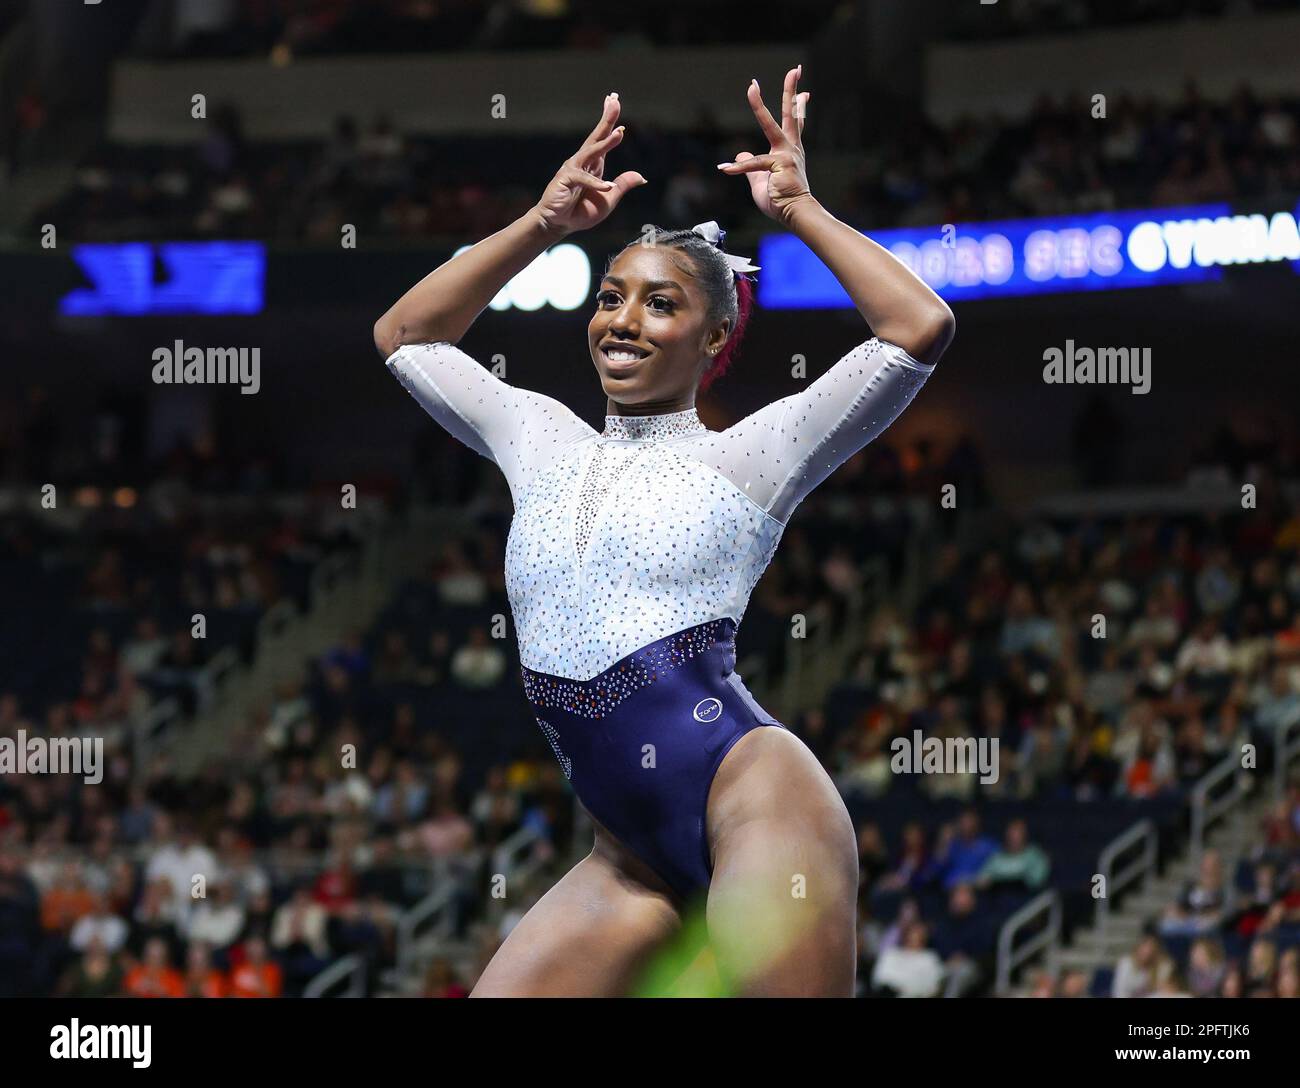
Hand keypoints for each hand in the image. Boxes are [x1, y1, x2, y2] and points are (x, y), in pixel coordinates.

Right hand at [532, 93, 646, 235]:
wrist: (559, 225)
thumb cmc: (580, 211)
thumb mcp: (609, 199)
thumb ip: (622, 186)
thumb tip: (642, 177)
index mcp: (594, 164)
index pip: (603, 139)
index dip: (610, 121)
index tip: (614, 101)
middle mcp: (583, 162)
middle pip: (597, 136)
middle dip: (606, 118)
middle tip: (614, 100)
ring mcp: (573, 169)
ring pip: (591, 153)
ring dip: (605, 143)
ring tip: (620, 133)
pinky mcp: (565, 180)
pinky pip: (583, 179)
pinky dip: (596, 184)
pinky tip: (607, 187)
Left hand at [717, 66, 813, 225]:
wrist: (795, 214)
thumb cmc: (780, 200)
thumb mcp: (760, 181)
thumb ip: (749, 167)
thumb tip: (739, 153)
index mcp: (789, 150)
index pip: (794, 123)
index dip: (799, 105)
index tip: (805, 91)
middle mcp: (791, 148)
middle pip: (790, 113)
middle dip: (791, 90)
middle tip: (795, 69)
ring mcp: (787, 154)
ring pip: (771, 124)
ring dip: (760, 106)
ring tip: (752, 88)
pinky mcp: (779, 165)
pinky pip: (753, 164)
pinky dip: (738, 167)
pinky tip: (725, 169)